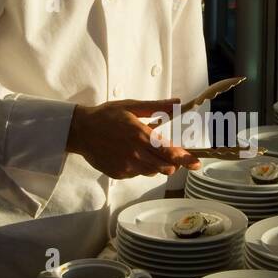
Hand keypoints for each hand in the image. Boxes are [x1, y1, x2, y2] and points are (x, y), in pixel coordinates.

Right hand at [67, 98, 201, 179]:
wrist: (80, 131)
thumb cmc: (106, 116)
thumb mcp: (132, 106)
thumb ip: (156, 106)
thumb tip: (177, 103)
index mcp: (141, 135)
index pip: (170, 152)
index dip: (186, 159)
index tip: (197, 163)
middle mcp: (136, 154)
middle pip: (166, 167)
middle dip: (173, 163)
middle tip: (171, 155)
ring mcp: (127, 166)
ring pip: (152, 172)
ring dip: (156, 165)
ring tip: (144, 150)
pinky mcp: (119, 174)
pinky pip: (137, 174)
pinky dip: (140, 167)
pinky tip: (130, 155)